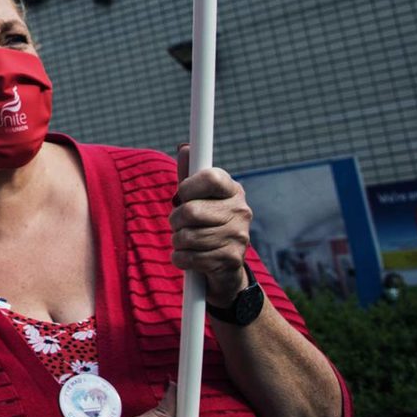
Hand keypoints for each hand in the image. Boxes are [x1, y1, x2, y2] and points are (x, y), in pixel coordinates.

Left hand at [171, 145, 252, 306]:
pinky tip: (189, 257)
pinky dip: (180, 259)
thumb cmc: (205, 224)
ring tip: (186, 241)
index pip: (211, 178)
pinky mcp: (231, 260)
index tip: (182, 195)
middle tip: (180, 224)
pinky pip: (188, 257)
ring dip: (177, 241)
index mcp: (233, 191)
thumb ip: (188, 175)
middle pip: (190, 211)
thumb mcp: (197, 198)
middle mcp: (241, 212)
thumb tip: (184, 148)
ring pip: (186, 236)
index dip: (188, 187)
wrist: (225, 268)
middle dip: (175, 220)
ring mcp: (239, 236)